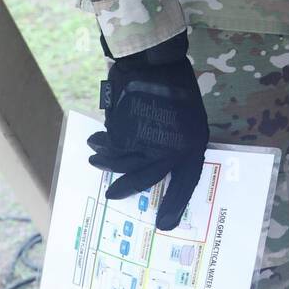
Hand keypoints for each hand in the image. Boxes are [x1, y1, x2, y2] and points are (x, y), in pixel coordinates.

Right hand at [88, 33, 208, 231]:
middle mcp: (170, 151)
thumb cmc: (176, 87)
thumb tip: (163, 160)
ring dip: (107, 163)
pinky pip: (111, 147)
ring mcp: (146, 145)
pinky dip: (102, 145)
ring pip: (122, 164)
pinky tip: (96, 141)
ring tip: (95, 160)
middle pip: (145, 178)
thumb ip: (178, 141)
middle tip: (111, 196)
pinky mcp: (124, 137)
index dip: (175, 204)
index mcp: (192, 146)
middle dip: (126, 188)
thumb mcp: (189, 117)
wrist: (155, 63)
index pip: (186, 183)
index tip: (164, 225)